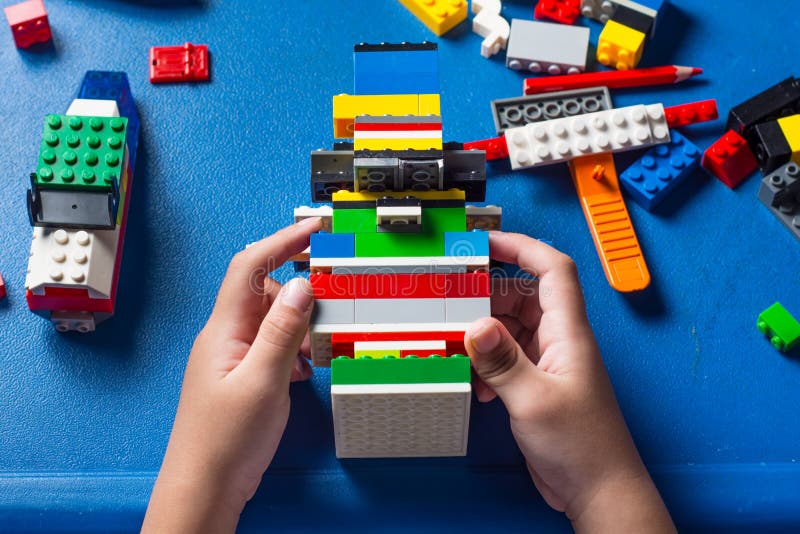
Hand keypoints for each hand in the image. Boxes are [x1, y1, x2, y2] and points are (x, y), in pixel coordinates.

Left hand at [142, 217, 321, 532]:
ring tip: (313, 353)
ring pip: (272, 321)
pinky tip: (300, 372)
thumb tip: (303, 284)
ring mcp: (233, 356)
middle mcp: (226, 336)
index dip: (280, 241)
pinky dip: (291, 350)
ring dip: (297, 328)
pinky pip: (271, 346)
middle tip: (330, 305)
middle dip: (299, 294)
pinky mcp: (241, 375)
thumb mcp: (262, 382)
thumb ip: (283, 331)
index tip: (313, 229)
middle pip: (265, 292)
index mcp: (224, 330)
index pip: (249, 267)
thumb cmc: (225, 441)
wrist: (204, 488)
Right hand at [466, 231, 674, 532]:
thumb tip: (475, 325)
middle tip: (452, 299)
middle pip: (522, 296)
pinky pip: (507, 358)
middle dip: (487, 295)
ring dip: (483, 334)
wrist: (597, 491)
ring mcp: (547, 363)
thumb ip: (503, 362)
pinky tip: (476, 385)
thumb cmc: (582, 447)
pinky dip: (487, 364)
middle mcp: (559, 341)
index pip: (552, 270)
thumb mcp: (535, 401)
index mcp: (568, 333)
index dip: (522, 247)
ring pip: (510, 328)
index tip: (485, 242)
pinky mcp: (536, 385)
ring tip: (458, 344)